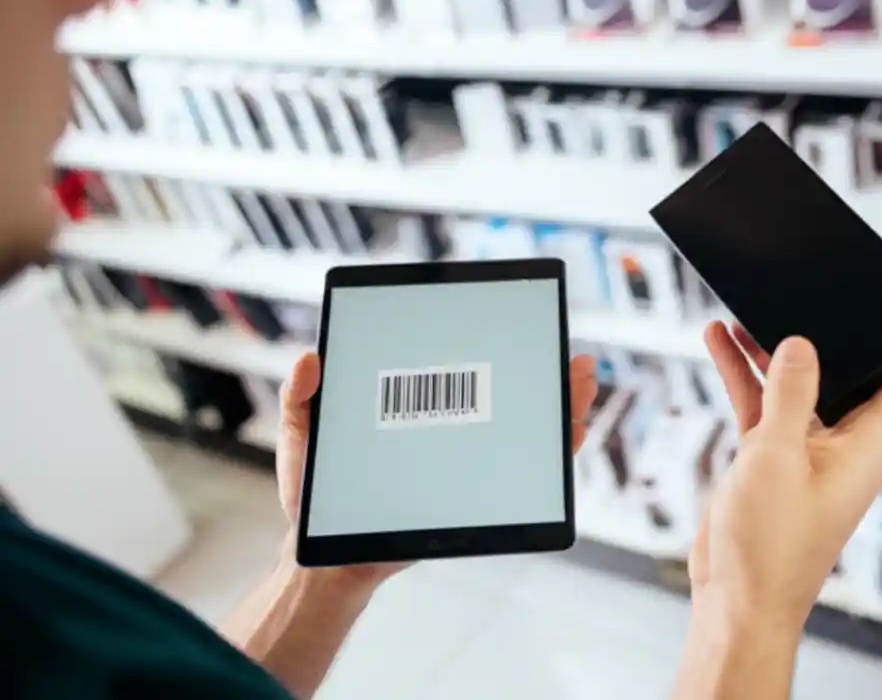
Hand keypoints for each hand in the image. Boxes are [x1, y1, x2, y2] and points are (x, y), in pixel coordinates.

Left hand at [275, 351, 598, 588]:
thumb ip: (301, 398)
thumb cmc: (317, 499)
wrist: (329, 558)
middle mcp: (444, 431)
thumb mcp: (302, 441)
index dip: (488, 347)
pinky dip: (552, 453)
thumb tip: (311, 357)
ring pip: (521, 429)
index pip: (456, 371)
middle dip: (543, 374)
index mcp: (411, 410)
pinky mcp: (472, 494)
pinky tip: (572, 433)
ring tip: (580, 383)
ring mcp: (461, 462)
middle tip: (569, 357)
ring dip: (561, 406)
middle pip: (502, 395)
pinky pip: (521, 473)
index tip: (512, 322)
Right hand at [692, 321, 881, 637]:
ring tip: (740, 314)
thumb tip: (803, 344)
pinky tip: (718, 344)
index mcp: (867, 448)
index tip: (871, 306)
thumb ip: (791, 395)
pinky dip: (743, 379)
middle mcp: (843, 448)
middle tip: (791, 296)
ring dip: (767, 354)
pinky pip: (762, 408)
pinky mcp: (771, 462)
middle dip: (816, 338)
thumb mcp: (777, 456)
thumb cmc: (769, 545)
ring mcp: (805, 454)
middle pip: (840, 376)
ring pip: (792, 389)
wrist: (736, 601)